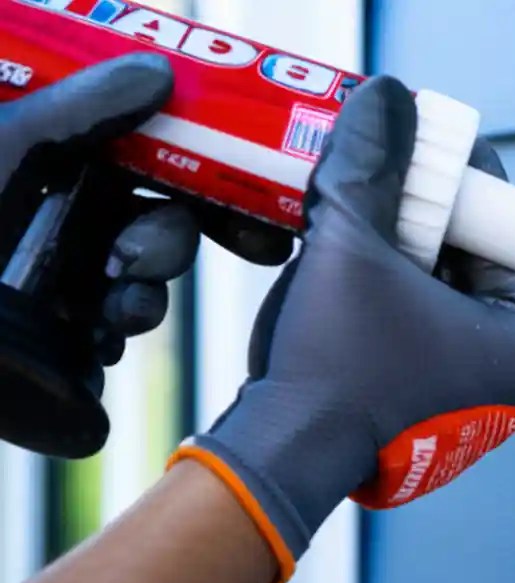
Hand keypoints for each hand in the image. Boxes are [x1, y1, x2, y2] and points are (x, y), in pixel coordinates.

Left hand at [0, 53, 295, 368]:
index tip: (254, 199)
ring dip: (147, 297)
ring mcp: (60, 284)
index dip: (208, 171)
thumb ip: (77, 107)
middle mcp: (58, 219)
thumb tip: (157, 71)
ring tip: (114, 311)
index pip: (147, 152)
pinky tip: (93, 340)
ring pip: (149, 283)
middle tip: (138, 263)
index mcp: (47, 165)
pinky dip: (119, 336)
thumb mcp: (0, 148)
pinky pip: (119, 334)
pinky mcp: (59, 343)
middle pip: (162, 220)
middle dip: (171, 244)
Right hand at [172, 77, 514, 582]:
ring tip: (358, 213)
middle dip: (426, 213)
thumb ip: (372, 167)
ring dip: (399, 246)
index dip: (465, 181)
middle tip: (387, 171)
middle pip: (476, 258)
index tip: (427, 145)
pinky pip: (419, 319)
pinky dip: (388, 285)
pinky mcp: (429, 397)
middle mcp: (513, 372)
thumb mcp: (353, 247)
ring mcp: (472, 390)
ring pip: (442, 286)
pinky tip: (348, 259)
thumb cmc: (333, 371)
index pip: (510, 233)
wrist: (281, 456)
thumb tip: (386, 100)